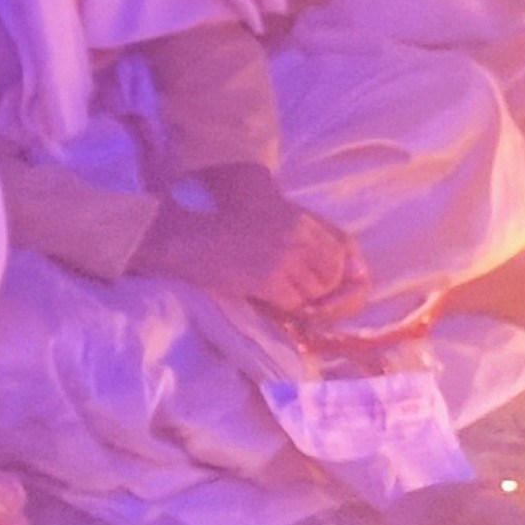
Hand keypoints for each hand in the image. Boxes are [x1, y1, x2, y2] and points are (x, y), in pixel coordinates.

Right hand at [139, 180, 356, 318]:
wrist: (184, 235)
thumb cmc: (216, 223)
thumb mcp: (264, 217)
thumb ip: (293, 234)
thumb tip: (323, 266)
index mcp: (298, 219)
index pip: (341, 249)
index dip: (332, 270)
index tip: (317, 281)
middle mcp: (297, 236)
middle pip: (332, 273)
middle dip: (320, 289)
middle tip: (298, 294)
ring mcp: (284, 257)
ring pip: (315, 292)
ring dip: (300, 298)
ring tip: (278, 295)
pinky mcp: (268, 278)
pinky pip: (292, 303)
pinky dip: (282, 306)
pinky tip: (264, 298)